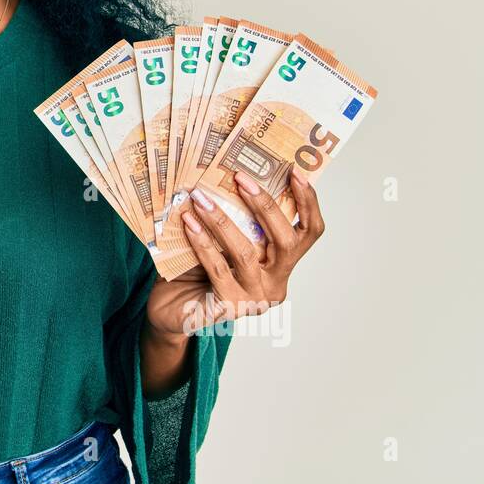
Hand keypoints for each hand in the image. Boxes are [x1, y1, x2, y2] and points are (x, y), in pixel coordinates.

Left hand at [146, 165, 325, 335]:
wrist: (173, 312)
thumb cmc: (197, 272)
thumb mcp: (223, 242)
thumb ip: (235, 220)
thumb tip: (230, 176)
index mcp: (281, 266)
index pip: (309, 233)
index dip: (308, 202)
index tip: (295, 171)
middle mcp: (275, 284)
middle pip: (286, 241)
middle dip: (265, 205)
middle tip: (240, 177)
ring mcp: (255, 299)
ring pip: (246, 253)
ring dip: (222, 220)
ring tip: (200, 196)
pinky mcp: (229, 308)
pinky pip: (217, 268)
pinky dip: (202, 241)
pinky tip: (188, 221)